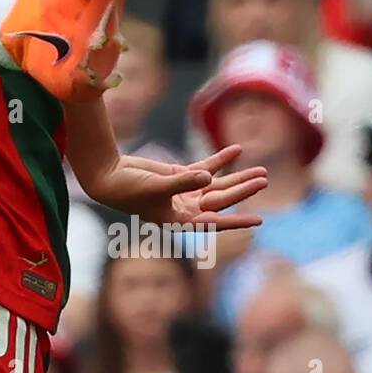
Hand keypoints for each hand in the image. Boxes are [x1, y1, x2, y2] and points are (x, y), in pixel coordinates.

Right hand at [86, 145, 267, 231]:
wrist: (108, 176)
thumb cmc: (128, 189)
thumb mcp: (157, 187)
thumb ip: (184, 182)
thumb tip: (210, 177)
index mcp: (180, 220)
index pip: (214, 222)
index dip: (237, 221)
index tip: (259, 221)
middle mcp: (186, 209)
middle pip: (221, 198)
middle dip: (243, 189)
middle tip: (263, 180)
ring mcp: (185, 191)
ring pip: (218, 184)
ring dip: (238, 177)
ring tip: (261, 170)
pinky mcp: (181, 175)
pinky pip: (206, 167)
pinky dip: (222, 159)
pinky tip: (238, 150)